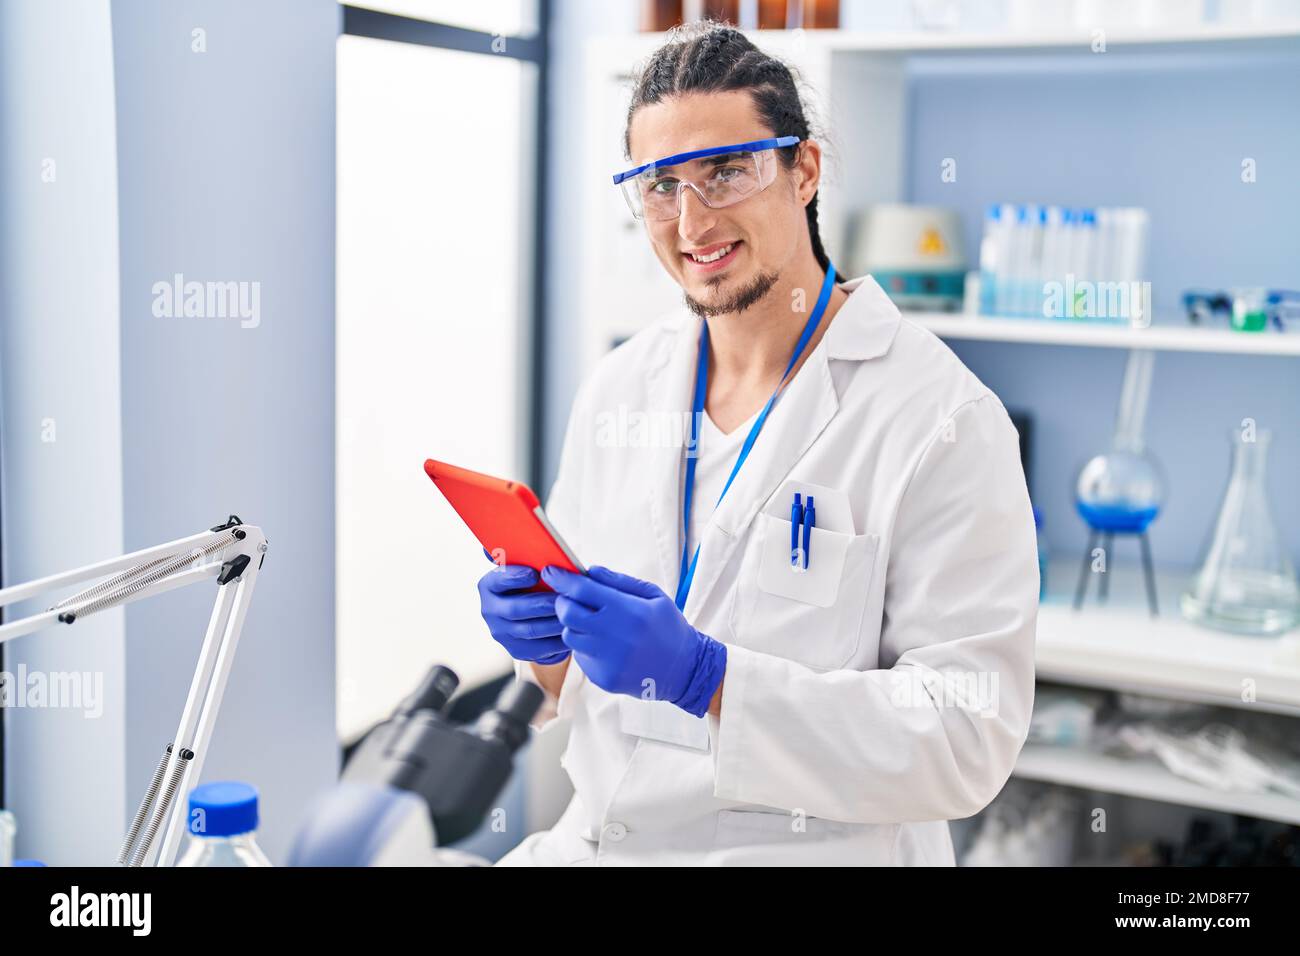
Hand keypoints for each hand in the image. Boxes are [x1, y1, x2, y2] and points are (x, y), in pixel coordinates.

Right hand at [477, 565, 569, 664]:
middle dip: (543, 604)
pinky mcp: (517, 650)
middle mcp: (490, 611)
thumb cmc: (532, 584)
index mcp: (489, 586)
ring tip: (573, 613)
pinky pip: (540, 648)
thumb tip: (500, 546)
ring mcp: (502, 633)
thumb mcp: (524, 567)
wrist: (529, 615)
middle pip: (516, 609)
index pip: (498, 580)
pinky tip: (573, 630)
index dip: (515, 577)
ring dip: (554, 622)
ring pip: (531, 631)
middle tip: (565, 598)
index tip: (536, 573)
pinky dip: (558, 640)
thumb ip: (521, 555)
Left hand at [541, 565, 725, 717]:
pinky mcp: (603, 677)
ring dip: (573, 625)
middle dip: (562, 602)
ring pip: (569, 636)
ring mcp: (607, 659)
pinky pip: (580, 657)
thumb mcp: (653, 596)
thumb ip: (619, 582)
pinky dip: (585, 646)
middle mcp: (614, 635)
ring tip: (591, 623)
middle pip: (567, 613)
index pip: (582, 589)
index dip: (562, 579)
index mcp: (627, 610)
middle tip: (568, 598)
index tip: (551, 571)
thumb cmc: (668, 627)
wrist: (685, 670)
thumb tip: (590, 570)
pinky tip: (604, 644)